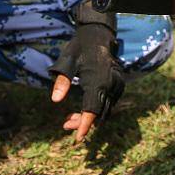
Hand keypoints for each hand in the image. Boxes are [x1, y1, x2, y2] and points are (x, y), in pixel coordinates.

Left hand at [47, 0, 124, 141]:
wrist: (98, 35)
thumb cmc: (79, 48)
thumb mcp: (66, 62)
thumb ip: (62, 81)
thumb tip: (55, 100)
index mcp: (98, 81)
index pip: (92, 110)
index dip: (84, 126)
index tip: (78, 139)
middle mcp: (110, 85)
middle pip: (99, 113)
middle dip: (83, 123)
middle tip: (65, 125)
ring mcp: (117, 85)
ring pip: (105, 110)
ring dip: (90, 117)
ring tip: (70, 119)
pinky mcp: (118, 85)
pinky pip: (109, 104)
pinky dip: (97, 109)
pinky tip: (83, 109)